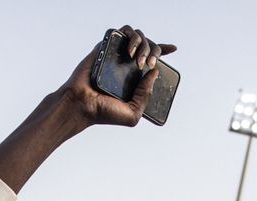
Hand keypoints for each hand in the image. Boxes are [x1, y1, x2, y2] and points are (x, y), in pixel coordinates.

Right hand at [58, 26, 175, 128]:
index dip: (163, 51)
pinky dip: (129, 36)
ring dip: (142, 44)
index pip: (152, 60)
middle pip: (147, 46)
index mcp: (134, 78)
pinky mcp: (104, 47)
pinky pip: (120, 31)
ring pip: (136, 36)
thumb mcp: (133, 113)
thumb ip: (146, 96)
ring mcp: (115, 55)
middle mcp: (126, 65)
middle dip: (154, 51)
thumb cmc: (104, 112)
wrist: (82, 104)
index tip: (174, 49)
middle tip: (147, 64)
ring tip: (136, 61)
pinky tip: (129, 51)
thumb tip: (154, 72)